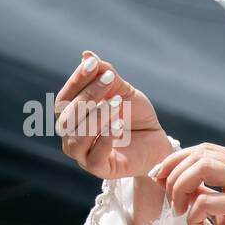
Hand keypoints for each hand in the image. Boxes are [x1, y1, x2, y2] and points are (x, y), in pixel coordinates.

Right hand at [57, 51, 170, 178]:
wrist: (157, 141)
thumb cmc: (135, 115)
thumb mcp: (123, 92)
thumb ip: (106, 76)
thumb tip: (87, 55)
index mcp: (71, 114)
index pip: (67, 96)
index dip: (78, 79)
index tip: (94, 64)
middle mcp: (70, 134)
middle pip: (68, 115)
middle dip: (89, 95)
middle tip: (110, 80)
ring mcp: (82, 154)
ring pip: (77, 136)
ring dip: (96, 117)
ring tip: (116, 103)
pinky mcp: (99, 168)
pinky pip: (94, 156)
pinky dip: (104, 139)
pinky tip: (118, 126)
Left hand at [150, 143, 224, 224]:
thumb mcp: (224, 208)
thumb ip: (203, 189)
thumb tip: (168, 177)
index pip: (206, 149)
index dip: (177, 160)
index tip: (159, 176)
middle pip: (200, 155)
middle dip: (174, 175)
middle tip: (170, 200)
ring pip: (201, 169)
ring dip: (180, 190)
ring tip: (179, 212)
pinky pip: (204, 202)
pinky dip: (192, 218)